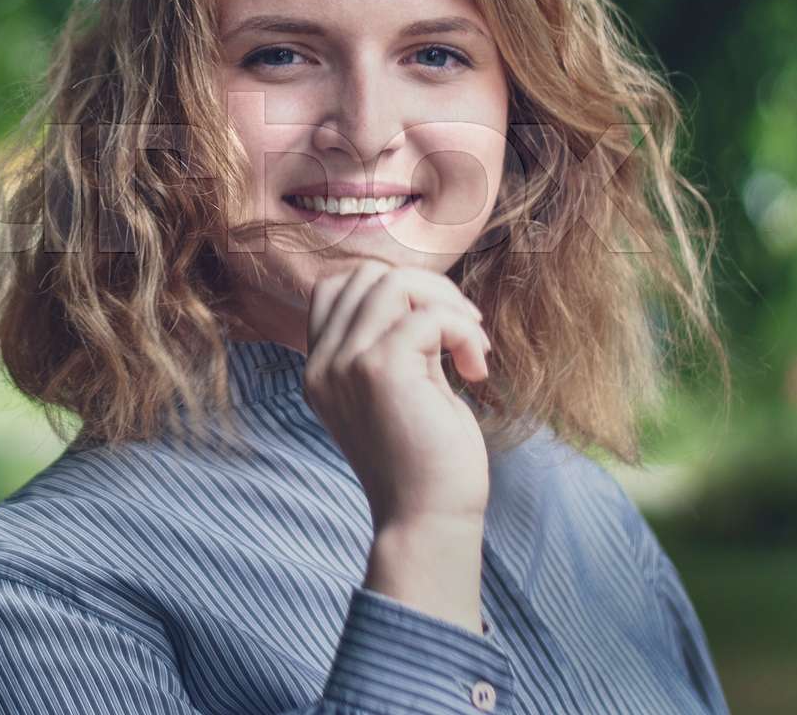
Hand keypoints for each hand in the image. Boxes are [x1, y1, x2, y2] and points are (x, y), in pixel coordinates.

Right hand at [300, 261, 492, 531]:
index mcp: (320, 369)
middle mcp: (323, 363)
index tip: (434, 325)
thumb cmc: (426, 461)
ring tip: (471, 348)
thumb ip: (391, 342)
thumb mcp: (397, 390)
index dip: (392, 288)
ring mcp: (345, 363)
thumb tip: (421, 290)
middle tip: (463, 331)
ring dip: (447, 305)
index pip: (336, 288)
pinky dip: (463, 332)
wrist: (428, 520)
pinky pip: (429, 316)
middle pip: (367, 275)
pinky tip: (476, 369)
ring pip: (394, 283)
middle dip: (426, 289)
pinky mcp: (380, 369)